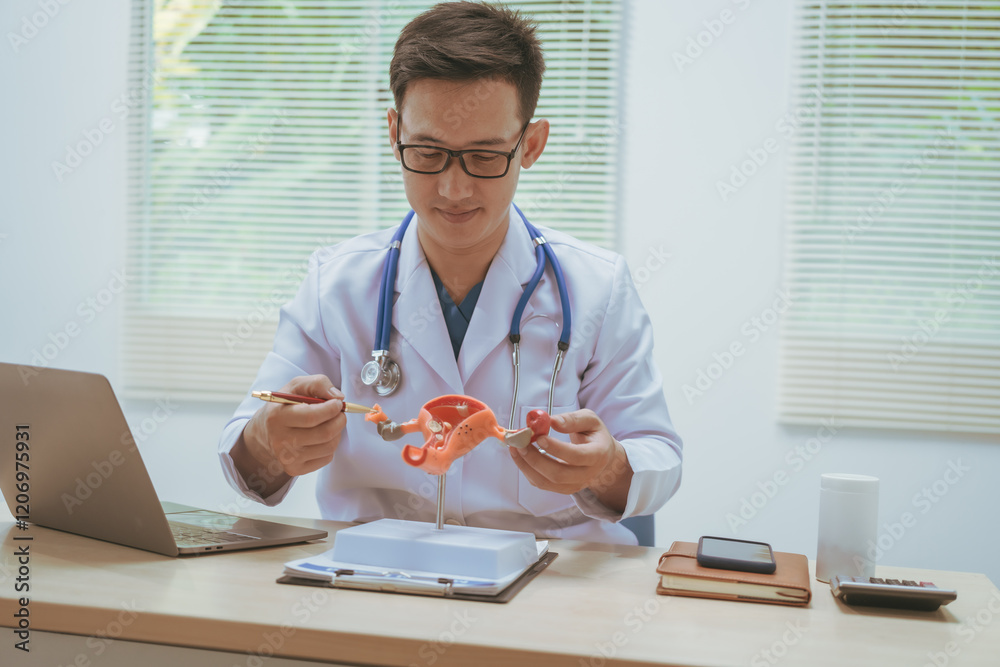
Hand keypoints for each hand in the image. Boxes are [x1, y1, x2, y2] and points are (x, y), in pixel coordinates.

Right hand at [242, 375, 345, 477]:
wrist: (265, 433)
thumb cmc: (284, 406)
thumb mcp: (296, 386)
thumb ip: (317, 383)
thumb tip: (338, 397)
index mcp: (277, 417)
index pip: (311, 417)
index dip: (331, 409)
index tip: (338, 403)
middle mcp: (280, 440)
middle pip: (324, 433)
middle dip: (339, 420)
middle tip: (339, 413)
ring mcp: (287, 458)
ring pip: (329, 446)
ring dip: (337, 433)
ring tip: (329, 424)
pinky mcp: (295, 469)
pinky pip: (326, 458)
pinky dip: (330, 445)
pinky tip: (321, 438)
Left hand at [509, 409, 632, 511]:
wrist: (602, 456)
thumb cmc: (594, 435)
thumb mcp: (589, 420)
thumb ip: (572, 419)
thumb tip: (551, 421)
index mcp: (597, 454)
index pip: (576, 456)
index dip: (556, 448)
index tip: (538, 437)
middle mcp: (587, 474)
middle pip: (558, 474)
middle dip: (535, 459)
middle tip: (520, 443)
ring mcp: (575, 485)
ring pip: (547, 482)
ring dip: (527, 466)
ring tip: (515, 448)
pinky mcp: (563, 489)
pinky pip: (541, 484)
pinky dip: (527, 471)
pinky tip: (520, 456)